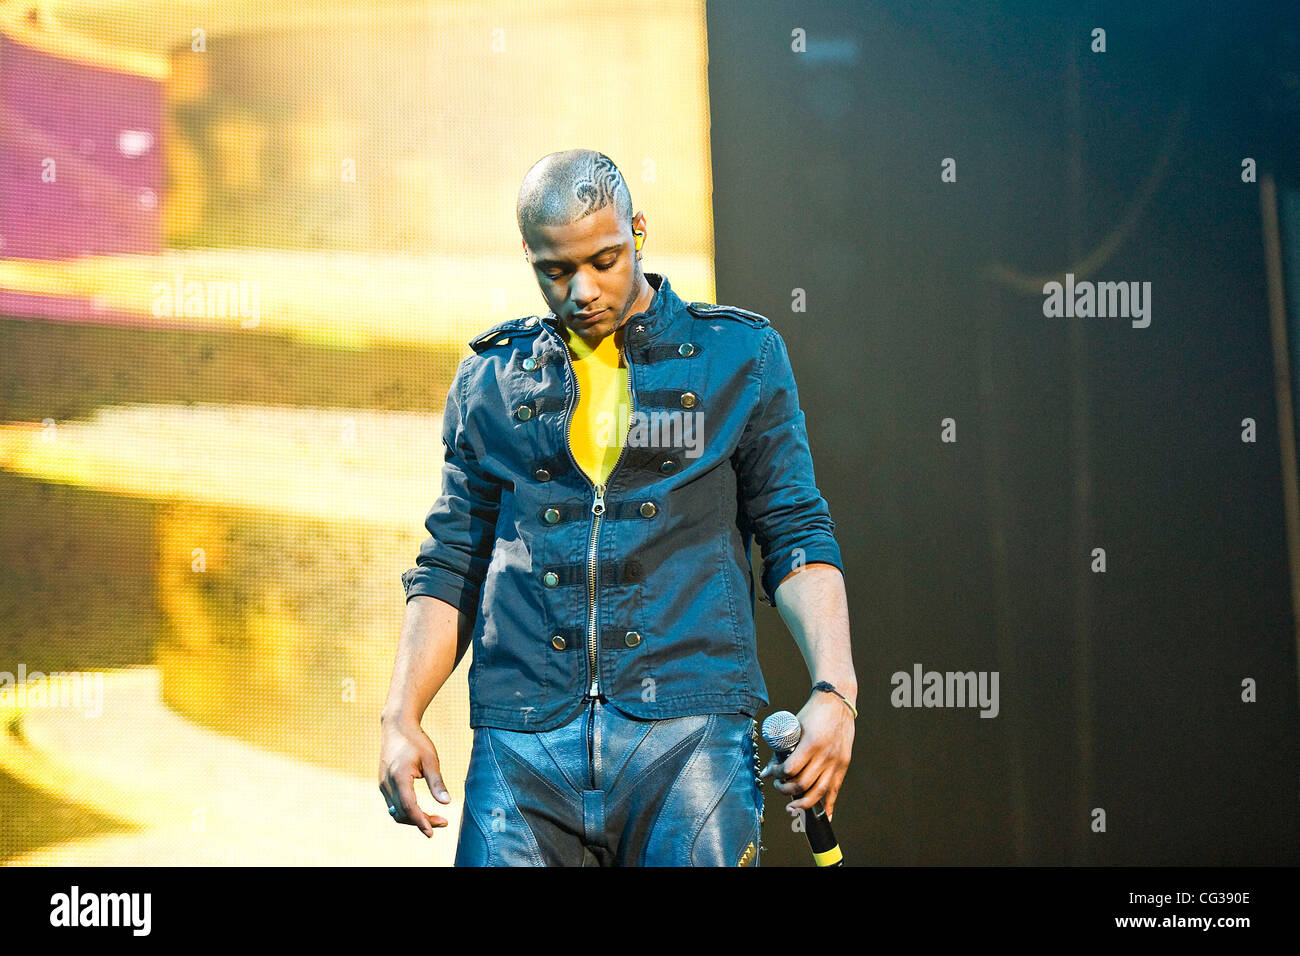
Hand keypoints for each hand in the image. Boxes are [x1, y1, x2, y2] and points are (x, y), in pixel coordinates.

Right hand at [378, 717, 450, 836]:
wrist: (396, 727)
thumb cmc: (416, 741)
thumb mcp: (431, 759)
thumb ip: (437, 782)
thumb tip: (446, 803)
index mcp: (399, 777)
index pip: (409, 807)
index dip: (420, 822)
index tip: (432, 833)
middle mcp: (387, 784)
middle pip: (402, 813)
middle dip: (421, 822)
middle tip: (443, 822)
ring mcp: (383, 785)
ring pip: (396, 811)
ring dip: (413, 818)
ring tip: (435, 819)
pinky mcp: (383, 784)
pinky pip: (393, 804)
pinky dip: (406, 811)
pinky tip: (421, 811)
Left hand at [760, 690, 854, 818]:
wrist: (837, 703)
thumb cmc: (813, 713)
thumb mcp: (794, 727)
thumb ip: (782, 749)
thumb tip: (768, 771)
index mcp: (811, 744)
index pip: (791, 770)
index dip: (778, 775)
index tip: (772, 774)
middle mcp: (825, 755)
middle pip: (803, 784)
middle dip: (786, 790)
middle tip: (779, 786)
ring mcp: (836, 762)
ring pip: (819, 792)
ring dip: (803, 803)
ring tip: (792, 806)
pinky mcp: (843, 765)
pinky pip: (835, 790)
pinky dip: (829, 805)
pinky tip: (824, 815)